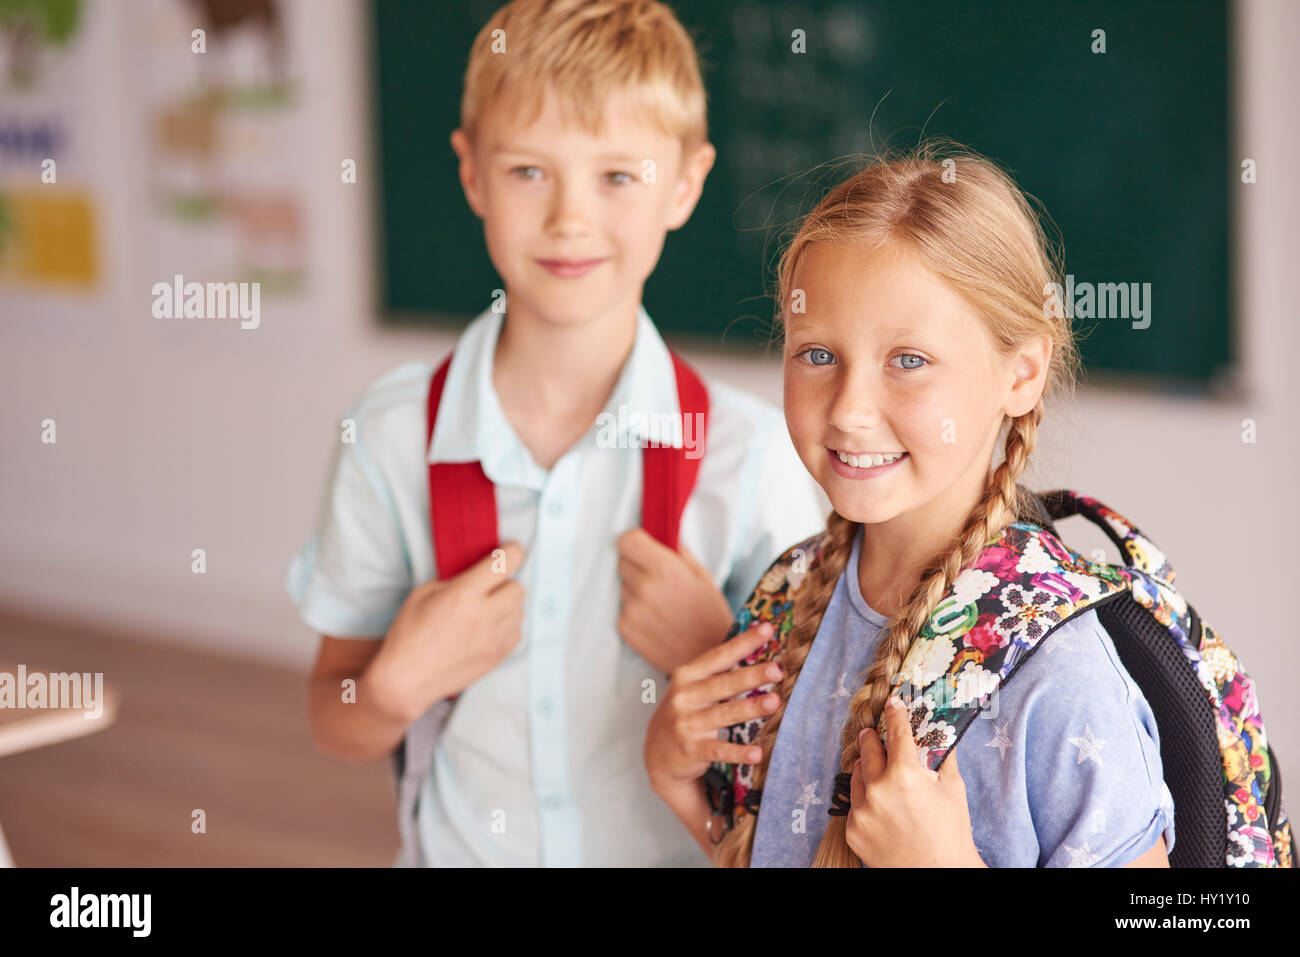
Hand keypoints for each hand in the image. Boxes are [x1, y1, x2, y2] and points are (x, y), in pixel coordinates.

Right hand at [365, 542, 525, 724]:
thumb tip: (477, 571)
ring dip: (507, 606)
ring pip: (520, 611)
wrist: (407, 680)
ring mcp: (494, 639)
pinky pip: (516, 632)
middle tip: (489, 587)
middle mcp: (484, 615)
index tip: (510, 550)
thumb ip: (454, 579)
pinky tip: (487, 629)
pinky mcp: (497, 657)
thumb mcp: (423, 594)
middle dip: (506, 582)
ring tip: (485, 610)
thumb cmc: (409, 634)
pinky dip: (507, 626)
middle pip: (519, 588)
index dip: (512, 552)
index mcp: (464, 594)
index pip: (506, 563)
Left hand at [617, 528, 734, 673]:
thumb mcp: (702, 575)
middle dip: (637, 565)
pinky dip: (634, 610)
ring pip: (623, 586)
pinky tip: (656, 619)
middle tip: (657, 578)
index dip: (635, 541)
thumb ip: (676, 551)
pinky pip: (622, 608)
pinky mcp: (625, 628)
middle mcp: (644, 588)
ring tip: (661, 603)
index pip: (627, 540)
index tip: (643, 547)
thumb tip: (658, 535)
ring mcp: (631, 610)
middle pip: (622, 561)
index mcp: (664, 569)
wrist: (709, 657)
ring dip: (636, 589)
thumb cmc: (710, 615)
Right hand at [645, 622, 781, 792]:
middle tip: (777, 669)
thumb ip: (718, 672)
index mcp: (688, 675)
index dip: (744, 642)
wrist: (658, 753)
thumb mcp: (692, 687)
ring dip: (750, 708)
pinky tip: (758, 753)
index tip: (768, 629)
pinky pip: (720, 751)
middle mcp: (685, 696)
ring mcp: (687, 723)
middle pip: (725, 684)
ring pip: (725, 714)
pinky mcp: (692, 749)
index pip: (720, 655)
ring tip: (774, 702)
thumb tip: (756, 648)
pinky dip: (738, 752)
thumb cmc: (685, 712)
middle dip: (752, 675)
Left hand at [845, 698, 985, 866]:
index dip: (894, 714)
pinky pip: (855, 803)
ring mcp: (862, 811)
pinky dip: (865, 799)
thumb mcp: (953, 789)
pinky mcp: (852, 829)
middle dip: (871, 738)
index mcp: (905, 774)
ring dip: (866, 768)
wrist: (939, 874)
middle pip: (867, 748)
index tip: (891, 703)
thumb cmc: (951, 832)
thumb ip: (942, 757)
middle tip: (873, 734)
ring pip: (856, 774)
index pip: (895, 732)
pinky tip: (880, 806)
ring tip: (879, 773)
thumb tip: (939, 733)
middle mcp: (879, 789)